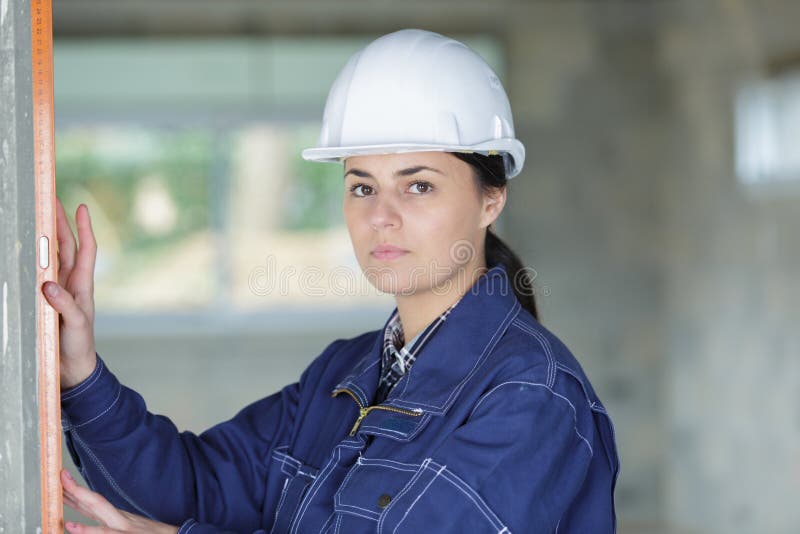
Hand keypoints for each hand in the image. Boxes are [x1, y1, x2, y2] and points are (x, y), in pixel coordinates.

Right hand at [42, 198, 97, 387]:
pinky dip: (30, 259)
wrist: (71, 369)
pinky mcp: (43, 299)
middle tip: (49, 199)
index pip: (85, 250)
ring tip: (36, 215)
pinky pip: (35, 273)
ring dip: (45, 236)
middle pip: (64, 246)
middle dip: (58, 222)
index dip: (84, 227)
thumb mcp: (75, 325)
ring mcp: (56, 289)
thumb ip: (65, 306)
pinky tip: (21, 248)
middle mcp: (70, 282)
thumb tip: (48, 284)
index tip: (81, 206)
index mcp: (82, 285)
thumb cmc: (78, 346)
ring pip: (50, 257)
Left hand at [61, 470, 178, 533]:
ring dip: (79, 502)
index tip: (61, 479)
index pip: (91, 502)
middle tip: (57, 478)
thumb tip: (88, 525)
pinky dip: (90, 530)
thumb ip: (109, 525)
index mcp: (116, 517)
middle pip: (92, 502)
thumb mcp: (131, 527)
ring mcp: (122, 527)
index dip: (75, 491)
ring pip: (98, 513)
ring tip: (61, 495)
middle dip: (73, 490)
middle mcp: (118, 518)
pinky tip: (74, 527)